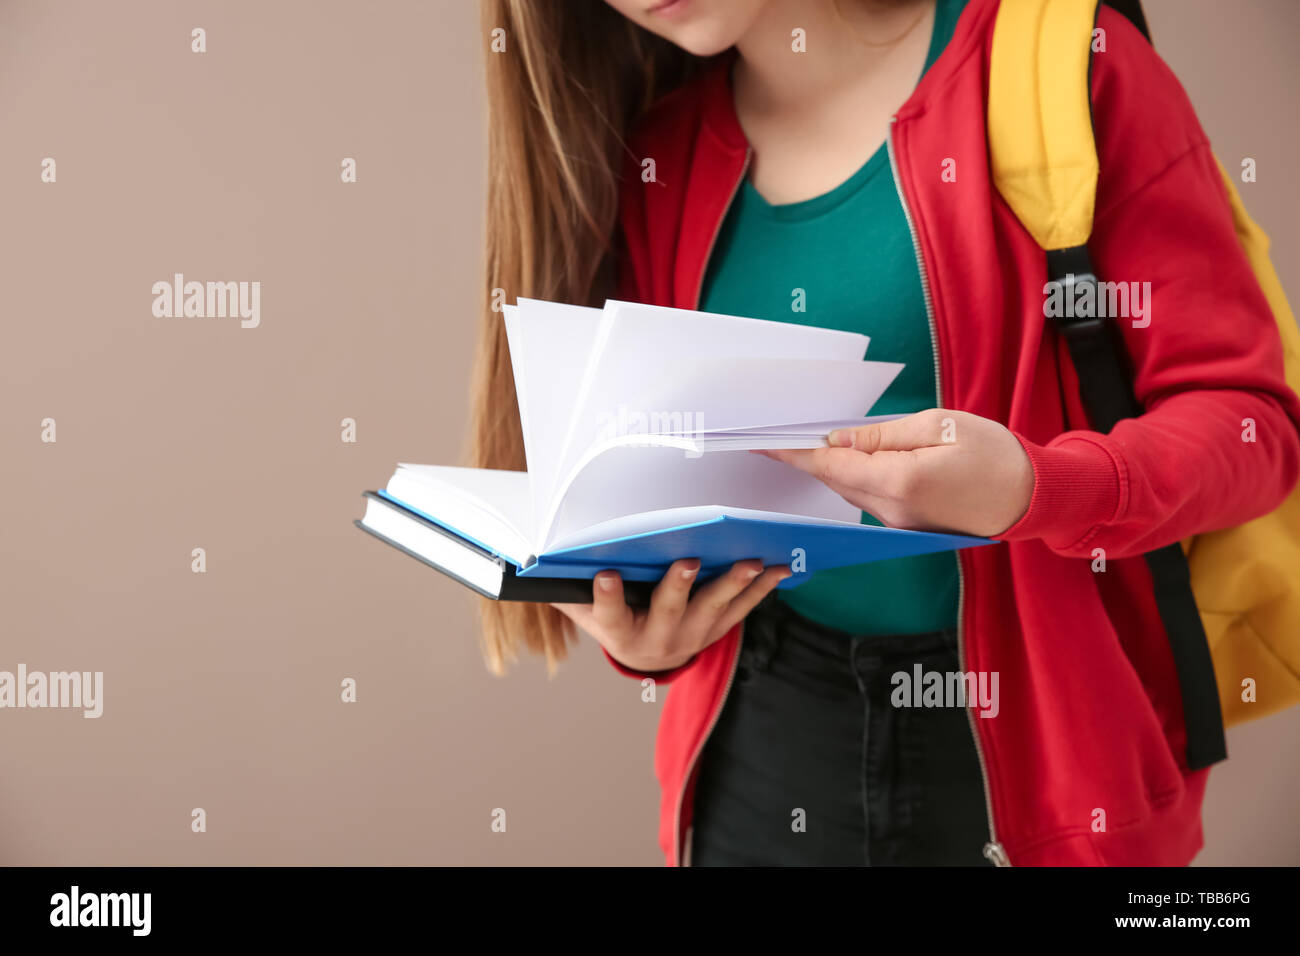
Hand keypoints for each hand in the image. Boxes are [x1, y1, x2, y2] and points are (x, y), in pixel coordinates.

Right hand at [552, 558, 790, 672]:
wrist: (644, 658)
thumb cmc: (610, 621)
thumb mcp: (582, 610)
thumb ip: (567, 588)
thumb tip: (535, 554)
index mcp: (619, 632)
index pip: (609, 614)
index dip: (606, 597)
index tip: (604, 575)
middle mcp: (657, 639)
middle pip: (668, 611)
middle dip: (679, 586)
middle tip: (688, 561)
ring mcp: (691, 636)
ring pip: (714, 610)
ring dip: (734, 584)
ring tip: (752, 561)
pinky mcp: (716, 630)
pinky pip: (742, 609)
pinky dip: (761, 589)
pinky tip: (780, 568)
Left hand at [756, 408, 1033, 536]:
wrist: (1034, 497)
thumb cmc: (995, 454)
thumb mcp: (940, 425)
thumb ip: (883, 435)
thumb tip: (839, 439)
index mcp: (899, 481)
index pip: (830, 464)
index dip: (794, 452)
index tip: (762, 442)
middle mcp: (892, 510)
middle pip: (835, 479)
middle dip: (806, 457)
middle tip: (778, 433)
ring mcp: (899, 522)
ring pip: (849, 490)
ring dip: (830, 467)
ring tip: (808, 441)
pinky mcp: (908, 525)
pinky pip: (868, 498)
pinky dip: (853, 477)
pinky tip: (849, 457)